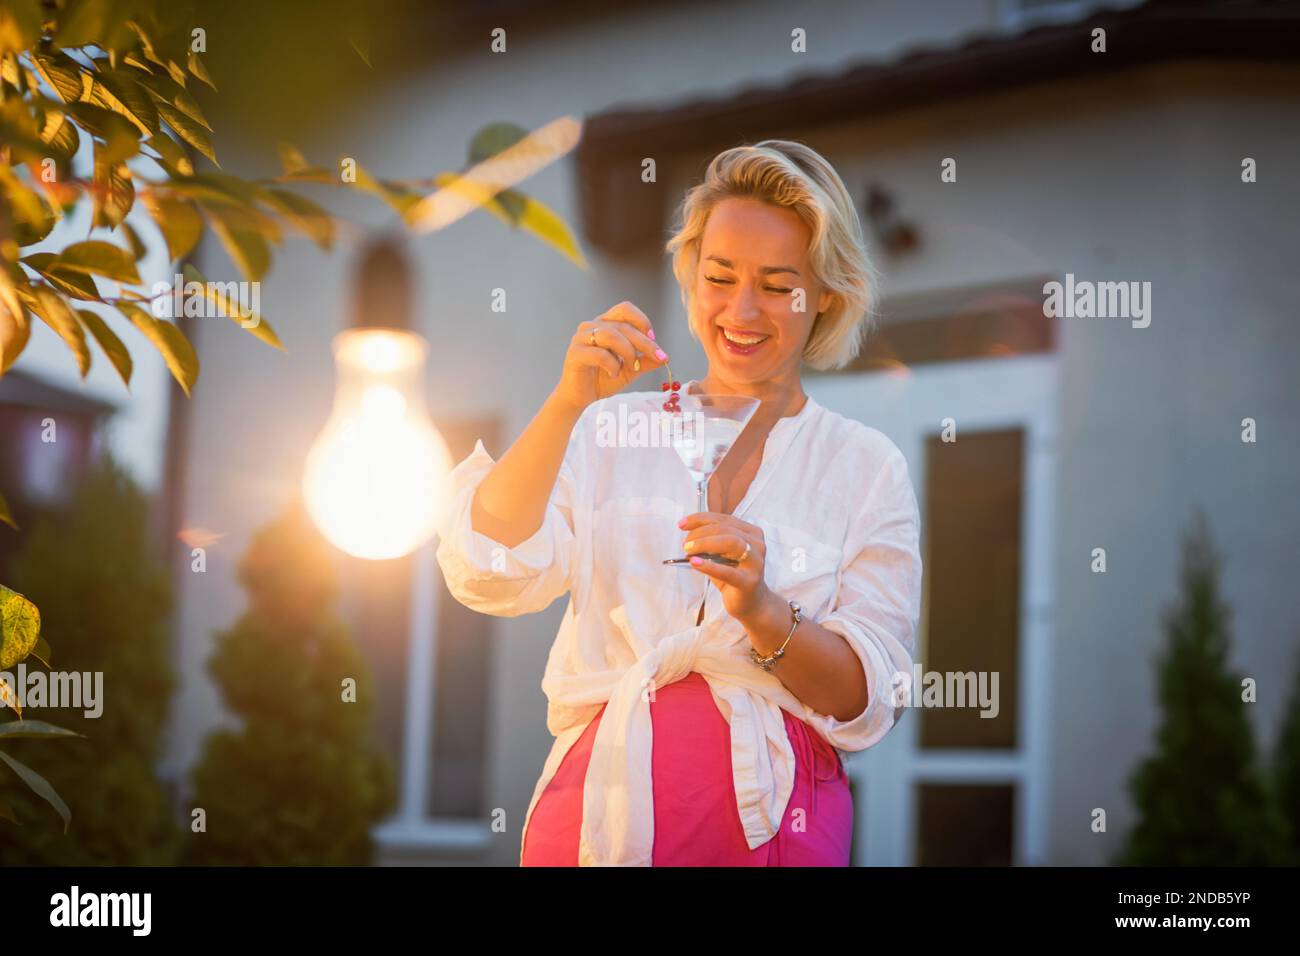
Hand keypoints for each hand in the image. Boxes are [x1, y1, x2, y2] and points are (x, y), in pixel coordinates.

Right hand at [552, 301, 668, 412]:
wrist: (581, 398)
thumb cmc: (603, 380)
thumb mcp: (630, 370)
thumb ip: (645, 362)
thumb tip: (664, 357)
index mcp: (605, 324)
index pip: (625, 309)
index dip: (642, 321)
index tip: (654, 339)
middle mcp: (592, 326)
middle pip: (623, 325)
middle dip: (644, 342)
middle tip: (657, 357)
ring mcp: (581, 338)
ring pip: (611, 335)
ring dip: (628, 352)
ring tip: (632, 367)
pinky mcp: (575, 353)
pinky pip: (599, 353)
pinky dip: (612, 364)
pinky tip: (613, 374)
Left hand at [678, 512, 772, 622]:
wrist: (752, 603)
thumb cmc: (734, 576)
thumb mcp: (722, 555)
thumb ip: (710, 542)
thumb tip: (688, 535)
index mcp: (751, 533)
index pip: (724, 519)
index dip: (700, 519)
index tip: (682, 524)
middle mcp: (756, 544)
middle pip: (726, 529)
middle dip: (700, 532)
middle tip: (685, 543)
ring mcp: (755, 562)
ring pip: (730, 542)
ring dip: (704, 543)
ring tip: (688, 550)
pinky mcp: (748, 581)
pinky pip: (727, 571)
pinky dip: (709, 566)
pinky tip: (695, 563)